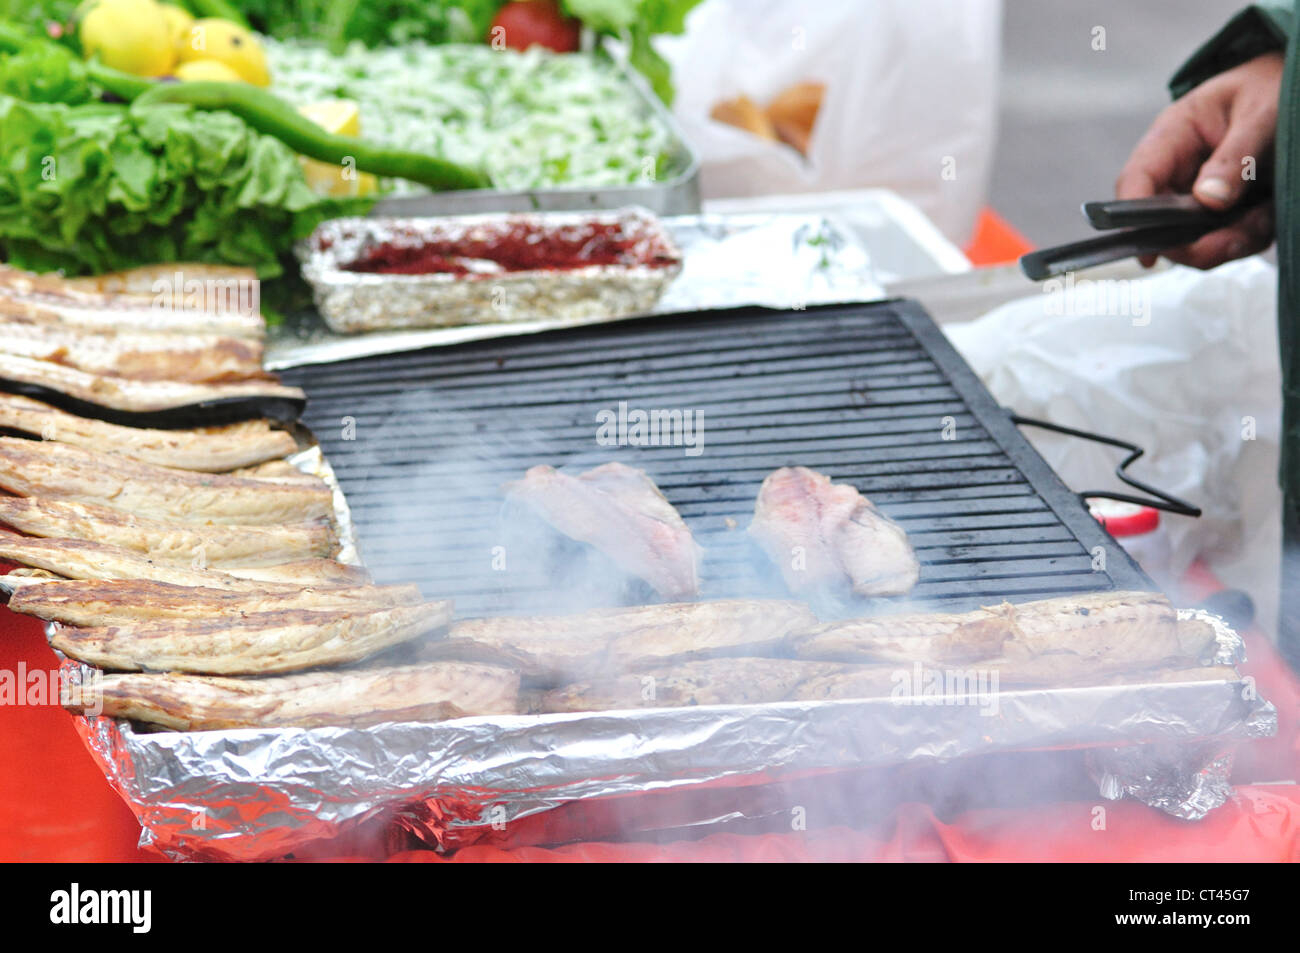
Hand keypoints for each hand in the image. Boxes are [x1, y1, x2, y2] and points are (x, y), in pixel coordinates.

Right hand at [1115, 51, 1282, 267]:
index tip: (1148, 253)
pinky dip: (1248, 237)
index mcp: (1173, 135)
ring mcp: (1195, 194)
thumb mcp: (1262, 114)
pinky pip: (1224, 241)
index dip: (1134, 219)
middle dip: (1196, 242)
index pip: (1137, 180)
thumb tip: (1208, 201)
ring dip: (1230, 240)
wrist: (1293, 88)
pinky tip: (1267, 213)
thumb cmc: (1274, 86)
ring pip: (1194, 240)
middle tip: (1235, 241)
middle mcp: (1176, 170)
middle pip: (1160, 224)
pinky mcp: (1218, 211)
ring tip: (1265, 215)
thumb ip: (1236, 158)